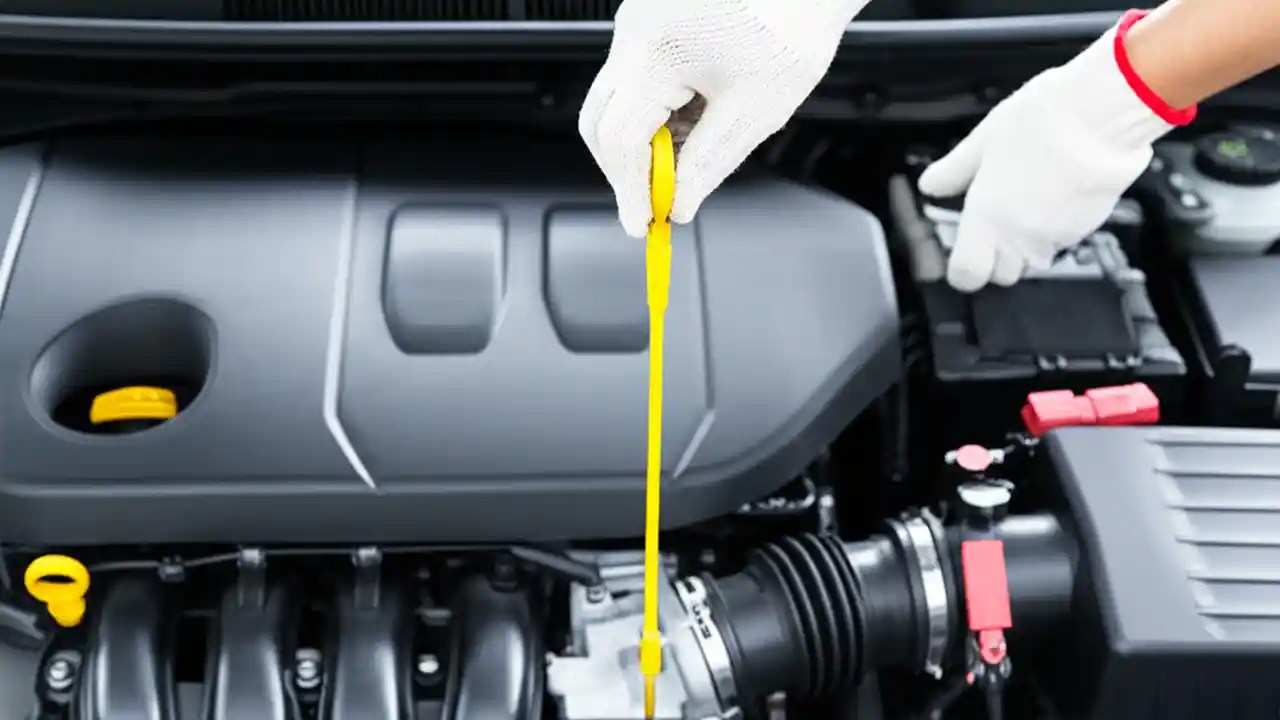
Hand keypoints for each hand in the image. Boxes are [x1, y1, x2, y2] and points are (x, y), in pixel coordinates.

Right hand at [580, 0, 869, 237]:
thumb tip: (678, 204)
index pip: (621, 139)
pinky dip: (657, 111)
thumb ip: (707, 163)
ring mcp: (639, 21)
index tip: (644, 225)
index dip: (630, 191)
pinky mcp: (652, 20)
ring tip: (691, 154)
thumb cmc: (793, 22)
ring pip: (616, 100)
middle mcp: (635, 30)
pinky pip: (636, 77)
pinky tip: (695, 119)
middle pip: (602, 120)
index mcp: (655, 51)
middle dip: (628, 168)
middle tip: (660, 200)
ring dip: (645, 139)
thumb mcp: (754, 110)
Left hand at [918, 20, 1179, 291]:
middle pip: (1003, 274)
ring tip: (1031, 199)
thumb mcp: (984, 139)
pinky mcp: (1088, 227)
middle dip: (997, 257)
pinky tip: (1059, 191)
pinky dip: (1058, 227)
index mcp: (987, 217)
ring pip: (1035, 260)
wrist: (1103, 113)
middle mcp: (1020, 236)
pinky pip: (1064, 241)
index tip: (964, 251)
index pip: (967, 275)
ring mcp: (1057, 236)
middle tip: (997, 220)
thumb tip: (931, 185)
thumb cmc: (1043, 120)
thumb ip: (955, 170)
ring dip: (1028, 244)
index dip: (963, 269)